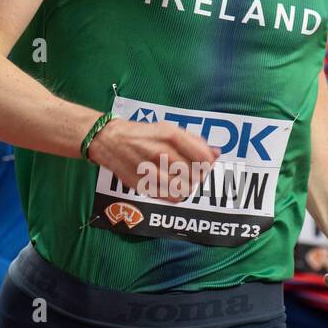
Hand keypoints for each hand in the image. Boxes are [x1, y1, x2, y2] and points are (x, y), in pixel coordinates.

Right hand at [88, 117, 219, 202]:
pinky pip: (170, 198)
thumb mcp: (169, 128)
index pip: (203, 158)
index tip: (205, 164)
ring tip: (182, 180)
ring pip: (185, 189)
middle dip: (198, 175)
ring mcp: (151, 170)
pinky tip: (173, 187)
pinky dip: (177, 195)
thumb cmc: (144, 134)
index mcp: (170, 135)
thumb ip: (195, 141)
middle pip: (196, 175)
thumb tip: (217, 154)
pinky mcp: (143, 185)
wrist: (110, 140)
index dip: (209, 164)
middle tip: (193, 172)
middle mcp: (161, 152)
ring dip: (188, 187)